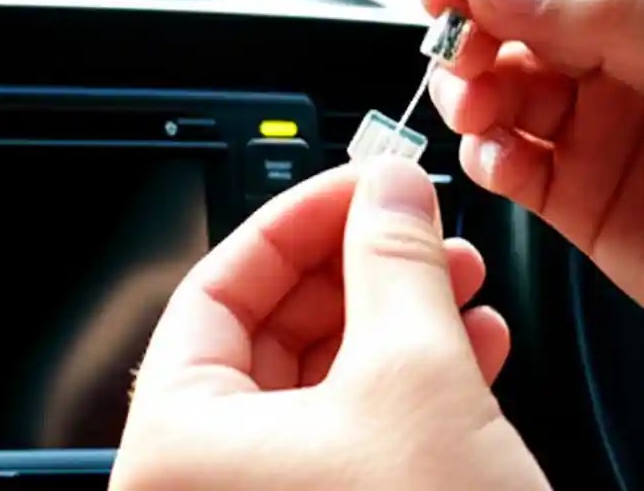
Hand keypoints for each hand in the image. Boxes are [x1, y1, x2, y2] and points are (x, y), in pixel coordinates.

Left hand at [110, 158, 547, 489]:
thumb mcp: (413, 381)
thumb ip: (393, 263)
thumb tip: (388, 189)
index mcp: (174, 445)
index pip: (214, 290)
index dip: (294, 222)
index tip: (358, 183)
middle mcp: (199, 483)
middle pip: (268, 333)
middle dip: (355, 271)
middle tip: (414, 224)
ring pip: (319, 385)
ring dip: (393, 323)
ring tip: (458, 279)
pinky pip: (350, 437)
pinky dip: (405, 386)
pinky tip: (468, 348)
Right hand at [423, 0, 643, 326]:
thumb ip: (610, 14)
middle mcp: (621, 47)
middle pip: (510, 7)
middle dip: (470, 29)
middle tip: (457, 58)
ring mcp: (595, 118)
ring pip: (495, 83)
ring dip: (468, 93)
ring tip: (477, 115)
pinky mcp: (575, 190)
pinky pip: (506, 160)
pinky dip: (487, 158)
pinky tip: (502, 163)